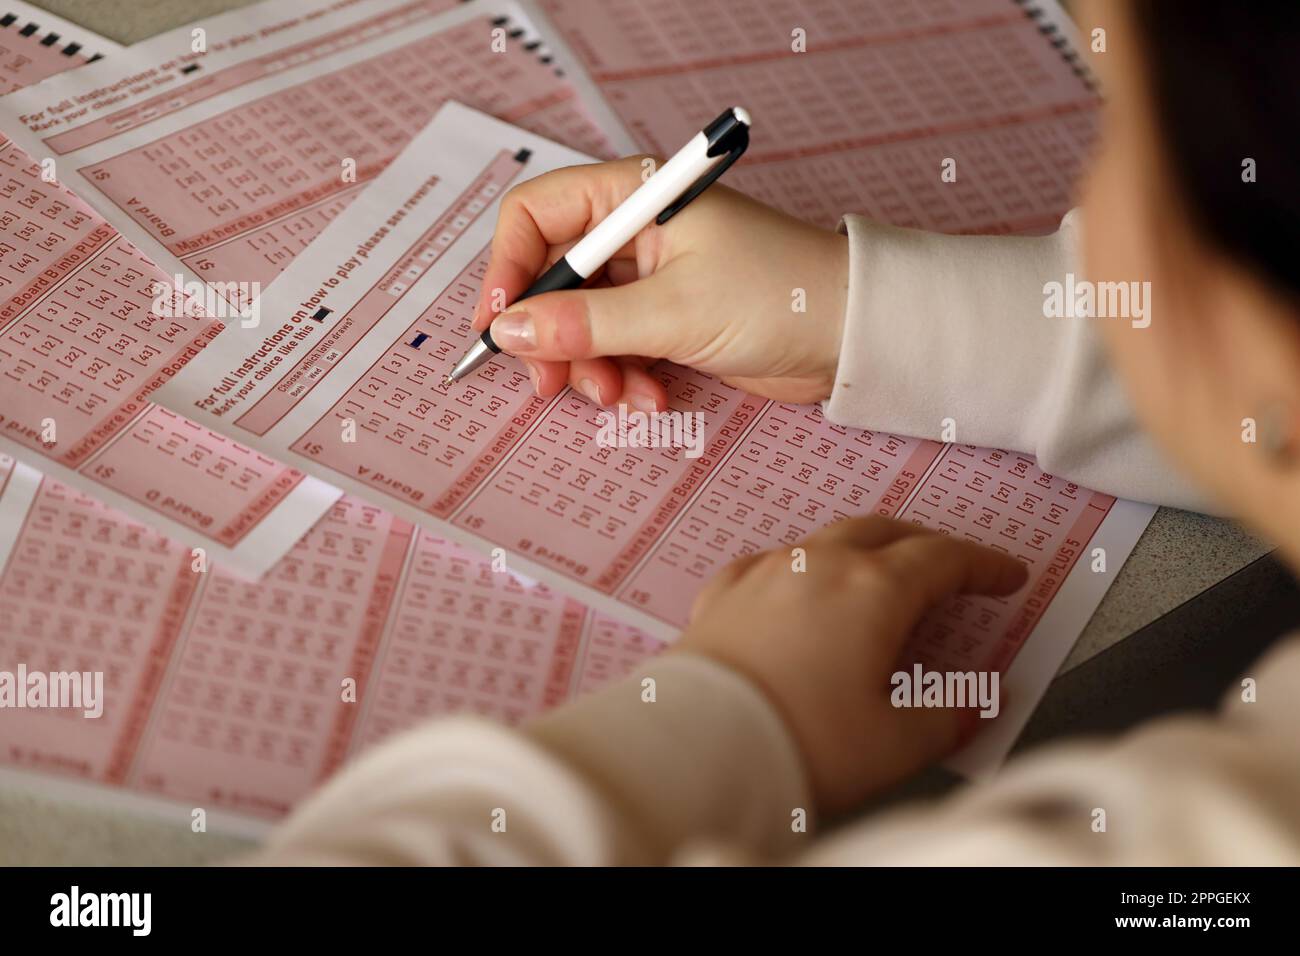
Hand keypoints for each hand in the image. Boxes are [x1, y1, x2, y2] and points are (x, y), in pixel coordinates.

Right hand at [473, 156, 848, 409]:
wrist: (851, 334)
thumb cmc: (779, 296)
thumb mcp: (673, 312)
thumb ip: (585, 323)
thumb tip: (509, 332)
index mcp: (632, 196)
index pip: (535, 214)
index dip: (507, 269)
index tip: (500, 327)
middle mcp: (633, 229)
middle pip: (551, 277)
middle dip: (550, 336)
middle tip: (552, 386)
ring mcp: (649, 276)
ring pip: (579, 321)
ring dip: (590, 367)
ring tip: (622, 398)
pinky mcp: (666, 316)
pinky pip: (615, 346)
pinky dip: (623, 377)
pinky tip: (652, 400)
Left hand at [673, 517, 1027, 814]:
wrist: (697, 745)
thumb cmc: (799, 742)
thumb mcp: (895, 744)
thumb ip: (947, 717)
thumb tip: (978, 703)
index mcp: (873, 591)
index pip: (944, 559)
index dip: (983, 565)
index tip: (1007, 576)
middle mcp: (819, 566)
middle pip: (886, 532)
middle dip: (925, 545)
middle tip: (950, 568)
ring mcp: (766, 573)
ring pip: (827, 540)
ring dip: (864, 549)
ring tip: (880, 574)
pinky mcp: (723, 594)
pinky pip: (771, 563)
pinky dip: (801, 568)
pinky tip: (799, 588)